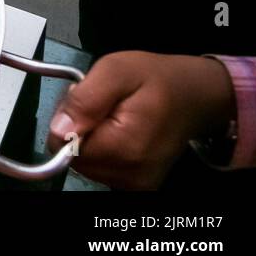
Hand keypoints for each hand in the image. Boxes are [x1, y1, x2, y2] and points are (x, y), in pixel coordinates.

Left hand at [46, 52, 235, 189]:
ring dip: (92, 138)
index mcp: (125, 149)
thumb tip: (59, 130)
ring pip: (87, 164)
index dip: (69, 121)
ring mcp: (137, 184)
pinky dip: (103, 149)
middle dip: (80, 129)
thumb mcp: (115, 71)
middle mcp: (131, 176)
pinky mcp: (138, 184)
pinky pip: (102, 168)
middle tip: (103, 104)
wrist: (196, 95)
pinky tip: (119, 130)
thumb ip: (84, 100)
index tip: (89, 101)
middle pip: (76, 158)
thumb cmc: (157, 79)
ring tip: (113, 114)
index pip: (67, 147)